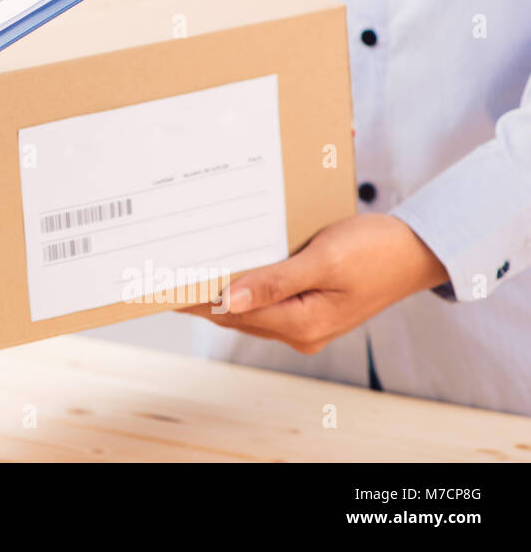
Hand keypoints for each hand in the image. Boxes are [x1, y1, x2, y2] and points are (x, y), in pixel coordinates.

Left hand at [179, 213, 448, 353]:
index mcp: (303, 324)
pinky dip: (245, 285)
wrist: (419, 250)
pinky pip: (267, 300)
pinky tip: (228, 267)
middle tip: (163, 269)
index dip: (194, 298)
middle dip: (202, 293)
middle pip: (236, 313)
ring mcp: (307, 323)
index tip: (161, 282)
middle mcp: (301, 332)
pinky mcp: (311, 309)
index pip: (231, 313)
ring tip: (186, 266)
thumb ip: (275, 282)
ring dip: (221, 289)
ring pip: (249, 307)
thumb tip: (227, 300)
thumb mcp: (323, 260)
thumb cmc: (376, 249)